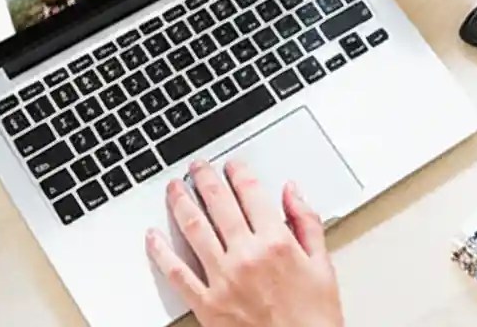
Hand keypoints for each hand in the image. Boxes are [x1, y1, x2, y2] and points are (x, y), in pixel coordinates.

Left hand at [146, 161, 343, 326]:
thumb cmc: (313, 318)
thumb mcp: (323, 265)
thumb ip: (307, 222)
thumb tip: (293, 192)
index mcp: (277, 242)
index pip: (251, 193)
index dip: (239, 172)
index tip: (232, 165)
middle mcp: (247, 256)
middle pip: (219, 204)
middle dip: (205, 179)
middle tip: (197, 167)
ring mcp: (223, 279)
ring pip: (194, 229)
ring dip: (180, 203)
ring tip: (174, 189)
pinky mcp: (207, 303)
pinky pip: (177, 272)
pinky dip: (161, 252)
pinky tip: (153, 237)